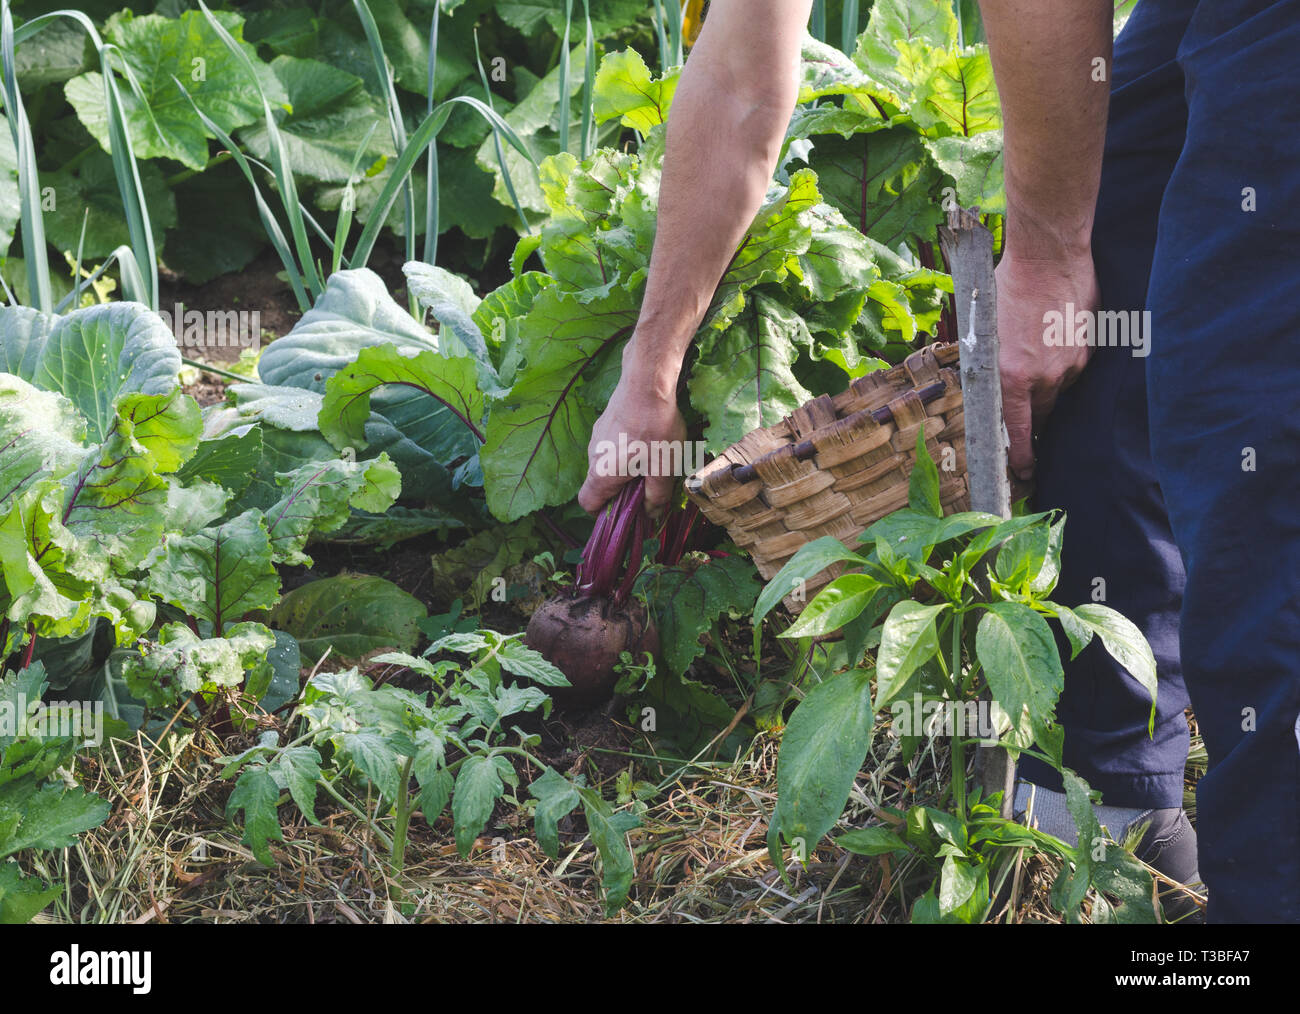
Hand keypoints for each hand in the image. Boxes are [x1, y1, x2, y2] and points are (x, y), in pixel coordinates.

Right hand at [578, 372, 686, 515]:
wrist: (646, 382)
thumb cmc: (654, 429)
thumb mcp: (663, 469)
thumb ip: (656, 496)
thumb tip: (651, 514)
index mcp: (602, 474)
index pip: (587, 504)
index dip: (603, 514)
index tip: (625, 513)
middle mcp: (593, 456)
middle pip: (600, 484)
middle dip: (622, 491)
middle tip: (649, 487)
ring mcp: (597, 437)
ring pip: (608, 464)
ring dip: (626, 469)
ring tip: (653, 461)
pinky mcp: (606, 422)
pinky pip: (612, 446)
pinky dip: (627, 451)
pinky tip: (649, 440)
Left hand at [995, 250, 1099, 478]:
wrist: (1049, 253)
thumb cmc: (1006, 288)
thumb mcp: (985, 332)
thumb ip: (992, 367)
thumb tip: (995, 394)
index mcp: (1012, 377)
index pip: (1019, 431)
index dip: (1022, 457)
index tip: (1024, 473)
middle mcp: (1045, 376)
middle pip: (1042, 414)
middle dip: (1035, 420)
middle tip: (1030, 423)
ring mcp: (1072, 362)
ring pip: (1059, 389)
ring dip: (1049, 385)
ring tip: (1036, 359)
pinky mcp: (1090, 347)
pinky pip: (1075, 367)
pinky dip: (1064, 362)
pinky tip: (1053, 339)